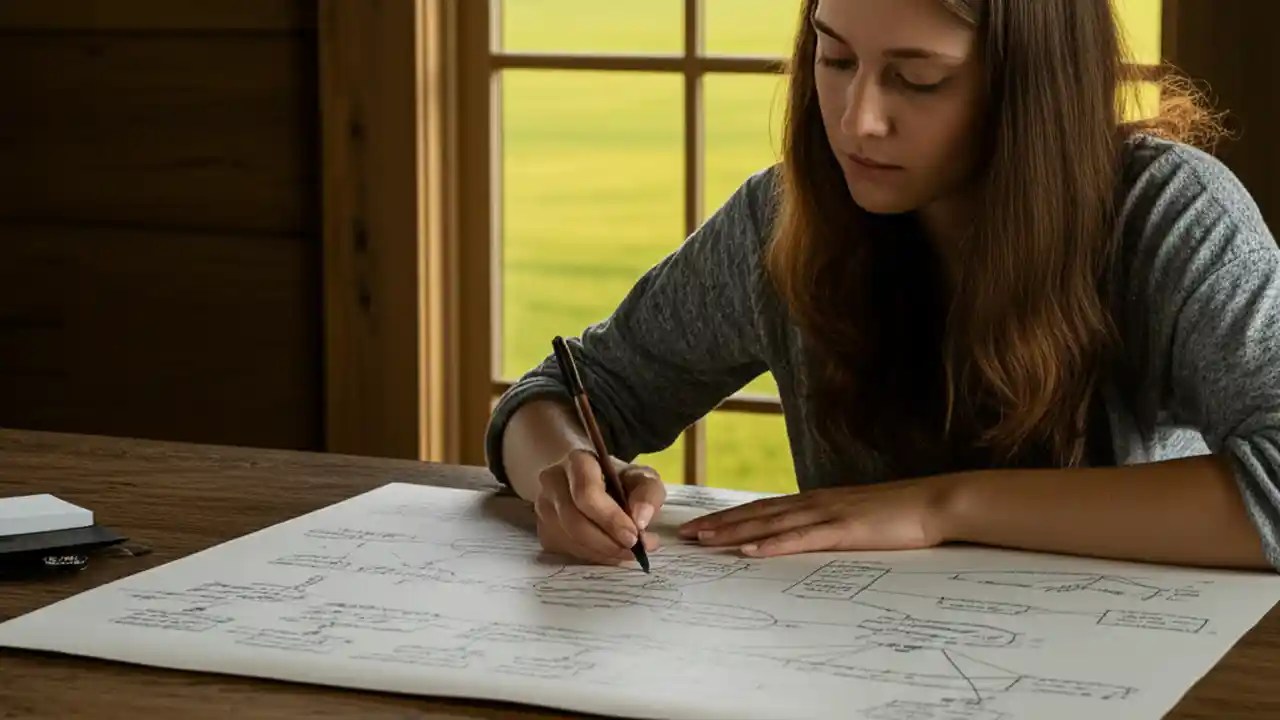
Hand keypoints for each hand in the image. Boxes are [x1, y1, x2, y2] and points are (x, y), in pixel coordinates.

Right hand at [534, 448, 665, 564]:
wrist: (593, 482)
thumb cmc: (620, 480)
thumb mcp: (642, 478)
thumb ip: (647, 494)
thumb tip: (640, 520)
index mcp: (578, 461)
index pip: (586, 493)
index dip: (610, 519)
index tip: (634, 536)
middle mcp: (552, 481)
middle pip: (574, 521)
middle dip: (606, 542)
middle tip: (632, 551)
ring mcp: (543, 506)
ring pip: (569, 539)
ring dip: (601, 552)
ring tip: (626, 553)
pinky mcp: (542, 528)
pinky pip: (565, 549)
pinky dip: (591, 556)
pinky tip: (608, 552)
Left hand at [676, 477, 958, 557]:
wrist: (934, 502)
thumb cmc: (898, 514)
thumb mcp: (855, 518)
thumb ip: (829, 524)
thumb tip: (807, 535)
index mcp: (816, 500)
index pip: (763, 508)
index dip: (730, 516)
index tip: (702, 524)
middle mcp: (814, 503)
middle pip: (757, 513)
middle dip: (719, 524)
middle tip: (687, 535)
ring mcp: (827, 514)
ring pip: (770, 524)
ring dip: (734, 532)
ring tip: (704, 541)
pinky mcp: (843, 529)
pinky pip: (800, 539)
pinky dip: (772, 544)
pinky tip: (749, 550)